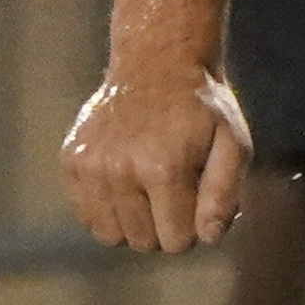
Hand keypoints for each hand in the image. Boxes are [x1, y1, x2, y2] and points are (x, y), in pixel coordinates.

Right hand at [60, 64, 251, 252]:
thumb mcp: (234, 142)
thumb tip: (209, 237)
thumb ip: (224, 194)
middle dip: (165, 226)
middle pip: (142, 242)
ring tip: (151, 186)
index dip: (194, 228)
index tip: (198, 201)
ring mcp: (90, 166)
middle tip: (176, 191)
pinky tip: (126, 180)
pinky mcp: (71, 161)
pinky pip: (86, 216)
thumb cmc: (202, 107)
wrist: (158, 62)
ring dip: (134, 221)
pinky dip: (108, 209)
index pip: (176, 241)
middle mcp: (119, 170)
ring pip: (110, 236)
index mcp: (163, 168)